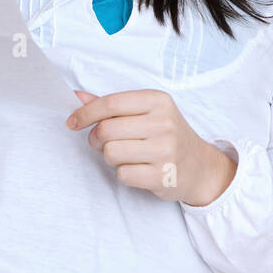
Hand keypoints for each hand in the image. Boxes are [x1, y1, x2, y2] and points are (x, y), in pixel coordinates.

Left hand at [65, 89, 235, 205]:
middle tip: (102, 143)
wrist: (199, 166)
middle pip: (106, 130)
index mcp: (158, 101)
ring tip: (126, 156)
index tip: (73, 122)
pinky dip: (124, 173)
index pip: (111, 103)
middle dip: (96, 139)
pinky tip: (138, 169)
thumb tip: (77, 96)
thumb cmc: (166, 136)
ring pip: (111, 152)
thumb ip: (111, 106)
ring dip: (111, 157)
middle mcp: (164, 123)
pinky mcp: (163, 175)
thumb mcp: (145, 113)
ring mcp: (166, 150)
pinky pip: (123, 174)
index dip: (86, 113)